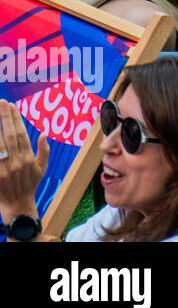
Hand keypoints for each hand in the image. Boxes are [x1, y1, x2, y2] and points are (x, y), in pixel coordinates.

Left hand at [0, 100, 47, 222]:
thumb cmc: (30, 185)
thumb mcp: (42, 168)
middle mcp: (17, 162)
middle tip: (1, 103)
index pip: (22, 134)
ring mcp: (4, 169)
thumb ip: (44, 151)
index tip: (12, 106)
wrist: (17, 205)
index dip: (16, 119)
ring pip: (0, 144)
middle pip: (10, 135)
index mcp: (29, 158)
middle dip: (5, 118)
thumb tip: (43, 133)